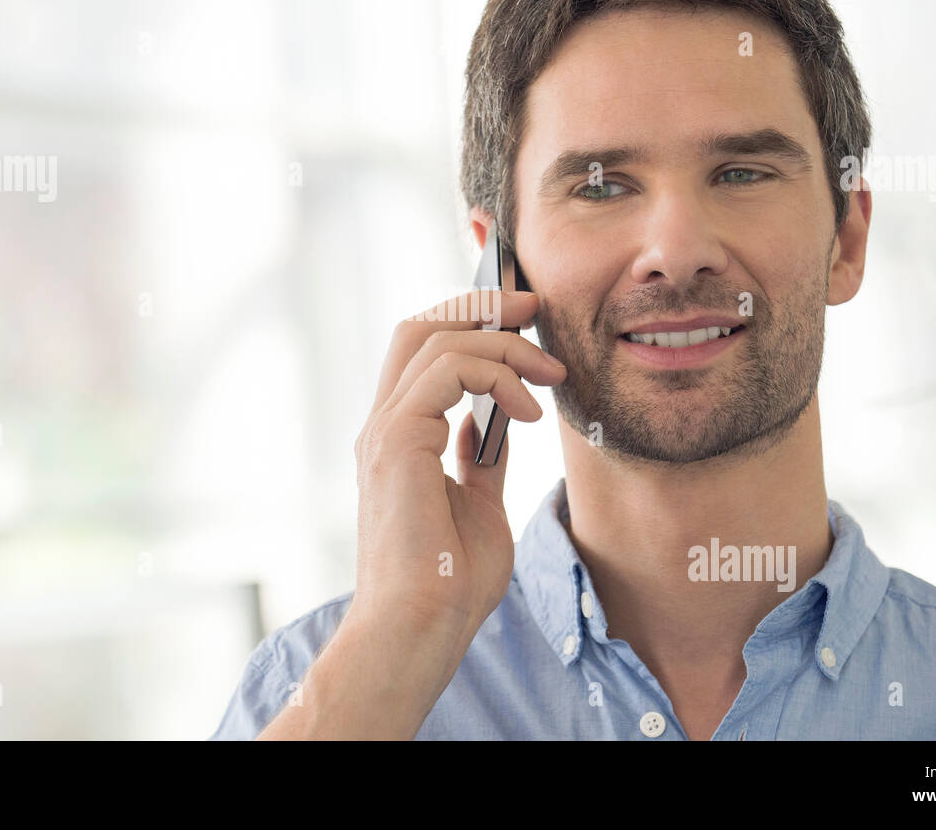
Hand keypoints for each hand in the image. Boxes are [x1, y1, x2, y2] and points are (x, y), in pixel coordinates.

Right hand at [349, 288, 565, 641]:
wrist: (419, 630)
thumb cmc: (448, 584)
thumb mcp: (479, 504)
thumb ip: (481, 458)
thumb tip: (500, 421)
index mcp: (400, 436)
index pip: (424, 349)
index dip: (472, 320)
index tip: (527, 321)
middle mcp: (385, 425)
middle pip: (421, 325)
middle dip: (482, 305)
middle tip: (536, 309)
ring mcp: (385, 430)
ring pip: (437, 338)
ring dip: (503, 344)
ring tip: (550, 374)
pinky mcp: (396, 441)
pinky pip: (447, 370)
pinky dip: (495, 374)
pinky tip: (528, 410)